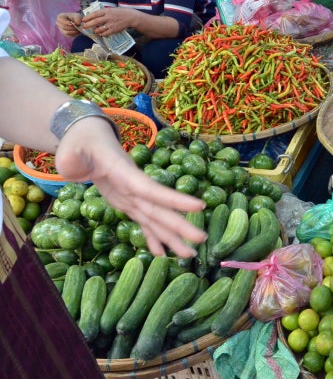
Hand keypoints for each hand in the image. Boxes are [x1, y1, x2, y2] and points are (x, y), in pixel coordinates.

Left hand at [54, 117, 206, 256]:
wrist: (89, 140)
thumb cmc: (82, 144)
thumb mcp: (73, 149)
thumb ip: (72, 157)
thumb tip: (69, 163)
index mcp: (125, 175)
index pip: (151, 189)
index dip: (173, 199)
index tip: (199, 206)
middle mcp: (134, 188)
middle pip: (159, 209)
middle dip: (179, 225)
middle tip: (201, 239)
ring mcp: (132, 197)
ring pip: (155, 219)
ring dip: (172, 236)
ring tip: (188, 254)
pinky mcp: (127, 203)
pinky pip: (142, 222)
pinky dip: (153, 237)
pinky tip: (162, 253)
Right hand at [56, 13, 81, 37]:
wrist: (77, 22)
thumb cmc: (76, 17)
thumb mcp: (78, 16)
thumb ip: (77, 19)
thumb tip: (77, 23)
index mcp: (60, 17)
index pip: (61, 20)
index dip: (66, 23)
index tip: (72, 24)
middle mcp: (58, 23)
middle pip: (64, 27)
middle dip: (71, 28)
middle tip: (77, 27)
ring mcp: (60, 29)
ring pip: (66, 32)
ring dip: (73, 32)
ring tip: (78, 30)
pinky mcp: (64, 34)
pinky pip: (68, 35)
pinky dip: (73, 34)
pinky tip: (77, 32)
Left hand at [81, 7, 139, 36]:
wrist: (130, 17)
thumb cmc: (120, 13)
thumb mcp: (111, 10)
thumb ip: (103, 12)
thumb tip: (94, 15)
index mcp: (107, 11)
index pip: (95, 14)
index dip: (88, 17)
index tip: (83, 20)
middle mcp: (108, 17)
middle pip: (95, 21)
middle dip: (88, 25)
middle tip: (84, 27)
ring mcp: (111, 24)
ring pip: (99, 28)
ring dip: (95, 30)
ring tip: (94, 31)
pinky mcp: (114, 30)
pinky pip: (105, 33)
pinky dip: (101, 34)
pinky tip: (100, 34)